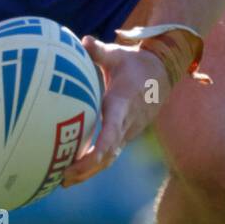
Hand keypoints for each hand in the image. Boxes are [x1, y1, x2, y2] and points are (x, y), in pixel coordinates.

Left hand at [62, 36, 169, 187]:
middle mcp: (127, 122)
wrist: (162, 73)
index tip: (88, 158)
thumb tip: (83, 41)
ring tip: (62, 182)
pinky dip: (94, 165)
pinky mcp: (126, 134)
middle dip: (88, 168)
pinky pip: (110, 153)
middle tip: (63, 177)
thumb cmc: (134, 62)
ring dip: (89, 172)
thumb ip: (99, 50)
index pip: (113, 128)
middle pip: (109, 153)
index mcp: (123, 103)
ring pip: (110, 158)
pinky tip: (73, 172)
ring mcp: (128, 131)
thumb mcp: (117, 54)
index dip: (102, 145)